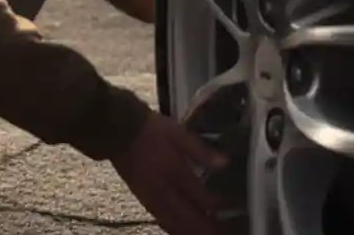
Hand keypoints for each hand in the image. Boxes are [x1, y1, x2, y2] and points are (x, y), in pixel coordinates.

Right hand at [111, 110, 228, 234]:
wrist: (118, 130)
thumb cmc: (150, 129)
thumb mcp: (179, 133)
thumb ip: (201, 151)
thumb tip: (225, 163)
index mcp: (176, 172)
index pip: (203, 198)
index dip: (220, 207)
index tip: (235, 211)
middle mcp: (165, 190)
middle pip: (190, 218)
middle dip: (209, 228)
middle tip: (224, 233)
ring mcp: (152, 198)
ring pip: (175, 224)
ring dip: (192, 232)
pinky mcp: (143, 199)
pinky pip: (161, 221)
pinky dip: (174, 229)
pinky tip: (181, 232)